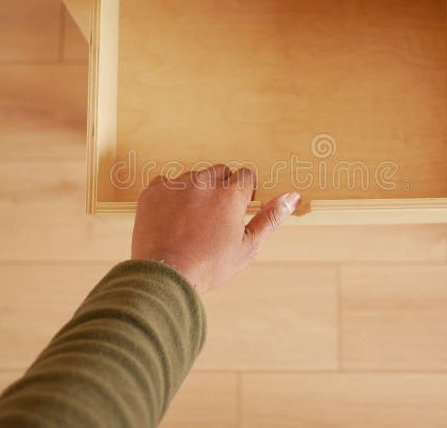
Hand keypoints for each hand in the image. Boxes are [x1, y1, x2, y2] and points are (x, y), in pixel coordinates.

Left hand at [130, 165, 300, 292]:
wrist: (165, 275)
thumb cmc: (210, 265)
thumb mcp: (248, 246)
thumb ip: (271, 217)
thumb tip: (293, 196)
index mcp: (231, 194)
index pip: (245, 176)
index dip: (244, 193)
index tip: (237, 209)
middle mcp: (205, 182)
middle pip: (220, 172)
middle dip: (221, 188)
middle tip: (214, 217)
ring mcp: (177, 184)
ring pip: (194, 177)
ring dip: (196, 192)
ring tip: (191, 222)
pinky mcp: (154, 190)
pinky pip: (168, 183)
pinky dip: (171, 197)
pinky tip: (172, 219)